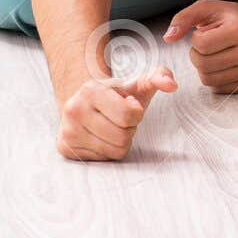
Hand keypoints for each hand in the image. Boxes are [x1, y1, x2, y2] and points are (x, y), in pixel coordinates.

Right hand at [57, 67, 176, 161]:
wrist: (84, 103)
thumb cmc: (115, 96)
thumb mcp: (137, 85)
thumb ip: (158, 78)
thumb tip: (172, 84)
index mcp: (91, 89)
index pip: (129, 115)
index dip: (136, 114)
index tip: (128, 106)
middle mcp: (74, 109)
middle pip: (122, 137)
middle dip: (128, 130)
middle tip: (118, 120)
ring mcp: (68, 130)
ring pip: (114, 151)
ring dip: (120, 142)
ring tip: (110, 127)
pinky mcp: (65, 148)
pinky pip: (103, 160)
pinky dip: (107, 151)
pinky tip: (100, 137)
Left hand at [165, 0, 237, 94]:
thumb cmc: (232, 17)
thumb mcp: (208, 9)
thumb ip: (184, 18)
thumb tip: (168, 38)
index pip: (201, 44)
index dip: (197, 39)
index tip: (207, 32)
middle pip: (203, 64)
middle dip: (198, 55)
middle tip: (208, 46)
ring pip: (209, 80)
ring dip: (205, 68)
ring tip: (216, 54)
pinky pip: (220, 89)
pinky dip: (216, 78)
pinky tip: (225, 64)